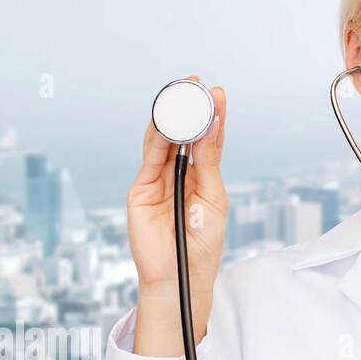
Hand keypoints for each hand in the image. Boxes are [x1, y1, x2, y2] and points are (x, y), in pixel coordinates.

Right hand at [126, 75, 226, 352]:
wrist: (181, 275)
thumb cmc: (202, 243)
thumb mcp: (212, 197)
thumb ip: (209, 163)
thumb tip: (212, 126)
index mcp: (202, 176)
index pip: (208, 139)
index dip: (212, 115)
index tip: (219, 92)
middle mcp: (179, 174)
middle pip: (183, 134)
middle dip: (189, 108)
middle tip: (197, 84)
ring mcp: (158, 180)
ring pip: (163, 142)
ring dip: (172, 118)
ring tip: (183, 95)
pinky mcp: (141, 190)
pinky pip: (150, 160)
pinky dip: (159, 140)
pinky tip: (170, 124)